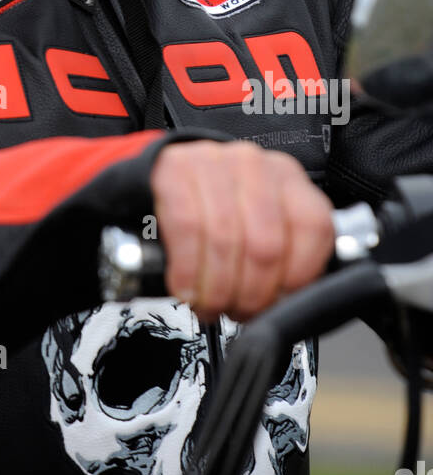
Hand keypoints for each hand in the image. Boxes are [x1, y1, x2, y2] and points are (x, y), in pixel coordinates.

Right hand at [149, 139, 333, 322]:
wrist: (162, 179)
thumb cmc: (216, 210)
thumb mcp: (260, 224)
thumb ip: (285, 255)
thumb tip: (290, 304)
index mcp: (287, 177)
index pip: (312, 229)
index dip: (295, 279)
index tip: (276, 304)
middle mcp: (253, 164)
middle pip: (266, 244)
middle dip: (252, 295)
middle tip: (240, 313)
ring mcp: (212, 162)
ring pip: (226, 240)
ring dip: (218, 290)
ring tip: (211, 306)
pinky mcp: (174, 170)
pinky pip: (187, 229)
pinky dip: (188, 271)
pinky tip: (186, 288)